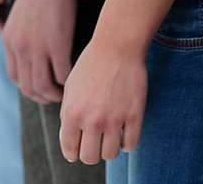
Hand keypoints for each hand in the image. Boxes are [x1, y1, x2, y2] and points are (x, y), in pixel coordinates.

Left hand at [2, 0, 78, 103]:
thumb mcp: (21, 15)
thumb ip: (22, 36)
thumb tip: (32, 55)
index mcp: (9, 40)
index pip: (14, 77)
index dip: (28, 87)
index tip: (41, 88)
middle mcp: (19, 47)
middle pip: (28, 87)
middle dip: (43, 96)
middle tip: (57, 96)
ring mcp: (37, 48)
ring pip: (44, 86)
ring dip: (56, 94)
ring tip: (67, 91)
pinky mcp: (57, 45)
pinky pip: (62, 74)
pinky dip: (69, 81)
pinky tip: (76, 77)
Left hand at [58, 34, 145, 165]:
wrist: (117, 45)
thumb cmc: (92, 65)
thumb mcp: (71, 88)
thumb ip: (68, 115)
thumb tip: (70, 141)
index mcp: (73, 114)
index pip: (70, 151)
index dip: (74, 151)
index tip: (79, 147)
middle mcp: (92, 120)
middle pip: (90, 158)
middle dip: (91, 152)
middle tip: (95, 142)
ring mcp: (115, 118)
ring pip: (111, 155)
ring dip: (109, 148)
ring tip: (110, 136)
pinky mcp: (134, 114)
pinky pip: (131, 145)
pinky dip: (127, 143)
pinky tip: (124, 131)